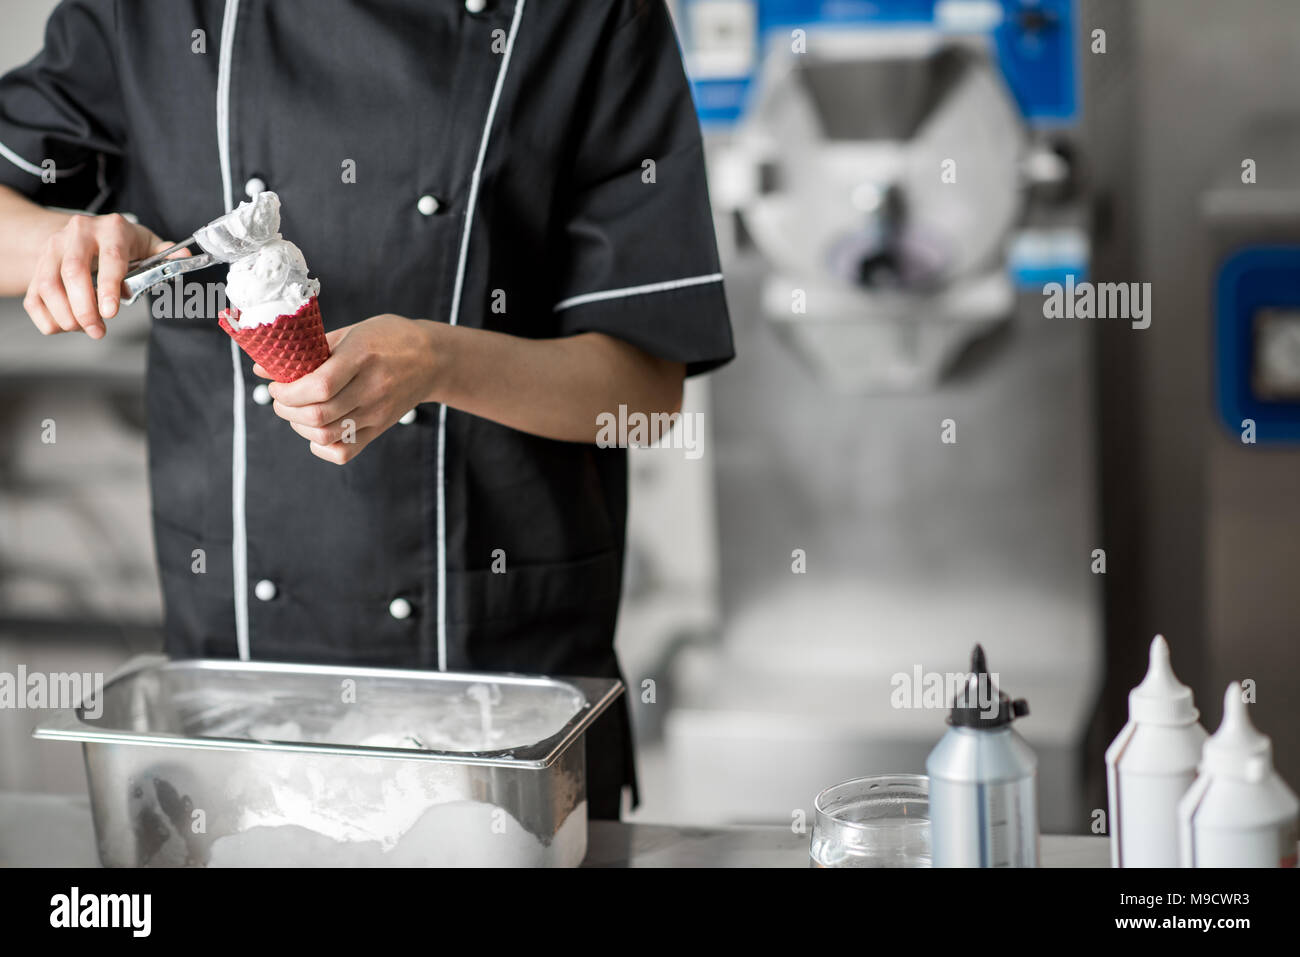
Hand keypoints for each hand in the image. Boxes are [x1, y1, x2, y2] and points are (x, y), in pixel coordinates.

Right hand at [23, 212, 187, 338]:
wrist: (82, 234)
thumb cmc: (120, 243)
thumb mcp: (146, 243)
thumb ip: (166, 253)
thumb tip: (185, 256)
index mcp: (110, 229)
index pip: (110, 258)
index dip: (108, 286)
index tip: (110, 312)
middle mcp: (77, 235)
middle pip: (72, 272)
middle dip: (84, 307)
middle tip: (97, 330)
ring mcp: (52, 249)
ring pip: (48, 284)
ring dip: (65, 314)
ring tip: (86, 328)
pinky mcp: (37, 266)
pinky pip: (34, 297)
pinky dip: (48, 318)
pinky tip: (67, 326)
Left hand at [260, 313, 440, 463]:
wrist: (433, 359)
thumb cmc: (388, 338)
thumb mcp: (352, 332)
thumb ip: (310, 350)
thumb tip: (265, 369)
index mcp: (363, 357)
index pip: (320, 386)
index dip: (289, 391)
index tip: (277, 385)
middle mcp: (372, 388)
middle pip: (318, 415)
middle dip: (286, 409)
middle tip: (282, 399)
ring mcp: (378, 412)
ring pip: (326, 436)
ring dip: (299, 428)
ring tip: (296, 412)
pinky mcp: (380, 428)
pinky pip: (344, 452)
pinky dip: (321, 447)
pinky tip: (318, 430)